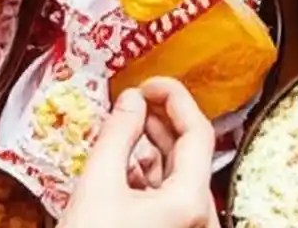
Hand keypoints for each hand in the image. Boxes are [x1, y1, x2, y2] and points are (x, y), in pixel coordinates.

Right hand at [61, 78, 217, 227]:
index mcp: (189, 201)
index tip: (150, 85)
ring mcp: (189, 227)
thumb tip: (132, 100)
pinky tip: (126, 165)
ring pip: (179, 175)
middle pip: (190, 152)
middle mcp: (199, 217)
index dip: (174, 98)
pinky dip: (150, 176)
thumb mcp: (98, 184)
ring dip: (153, 148)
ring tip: (127, 128)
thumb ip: (117, 134)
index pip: (198, 131)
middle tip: (136, 101)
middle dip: (161, 121)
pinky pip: (171, 197)